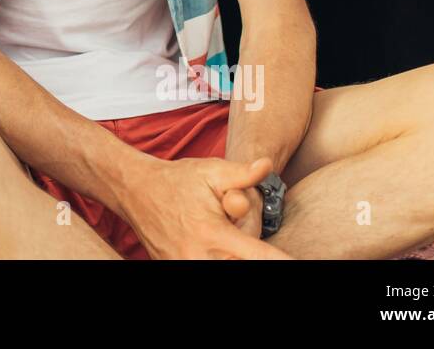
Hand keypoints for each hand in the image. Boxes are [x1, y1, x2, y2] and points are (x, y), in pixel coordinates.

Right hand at [115, 155, 290, 258]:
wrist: (136, 190)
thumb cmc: (178, 180)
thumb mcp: (211, 171)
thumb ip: (242, 174)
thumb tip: (267, 166)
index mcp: (212, 233)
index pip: (257, 256)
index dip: (279, 261)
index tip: (297, 263)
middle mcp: (198, 257)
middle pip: (242, 263)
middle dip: (250, 250)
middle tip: (231, 221)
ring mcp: (184, 266)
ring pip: (225, 265)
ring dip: (231, 252)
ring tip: (216, 228)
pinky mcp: (174, 268)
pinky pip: (206, 266)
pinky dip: (215, 255)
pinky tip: (206, 239)